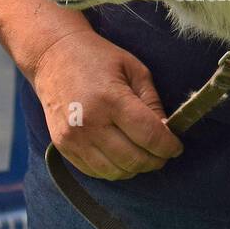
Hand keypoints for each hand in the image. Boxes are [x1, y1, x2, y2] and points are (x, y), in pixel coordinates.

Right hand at [30, 30, 183, 180]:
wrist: (52, 56)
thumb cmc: (97, 58)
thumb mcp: (133, 69)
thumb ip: (152, 102)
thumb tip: (166, 131)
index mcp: (111, 99)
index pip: (149, 135)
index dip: (168, 146)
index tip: (176, 147)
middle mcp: (90, 122)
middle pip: (134, 159)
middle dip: (155, 160)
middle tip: (163, 154)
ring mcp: (74, 138)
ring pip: (115, 172)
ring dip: (135, 168)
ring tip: (143, 155)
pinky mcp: (63, 146)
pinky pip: (95, 172)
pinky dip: (113, 169)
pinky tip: (121, 156)